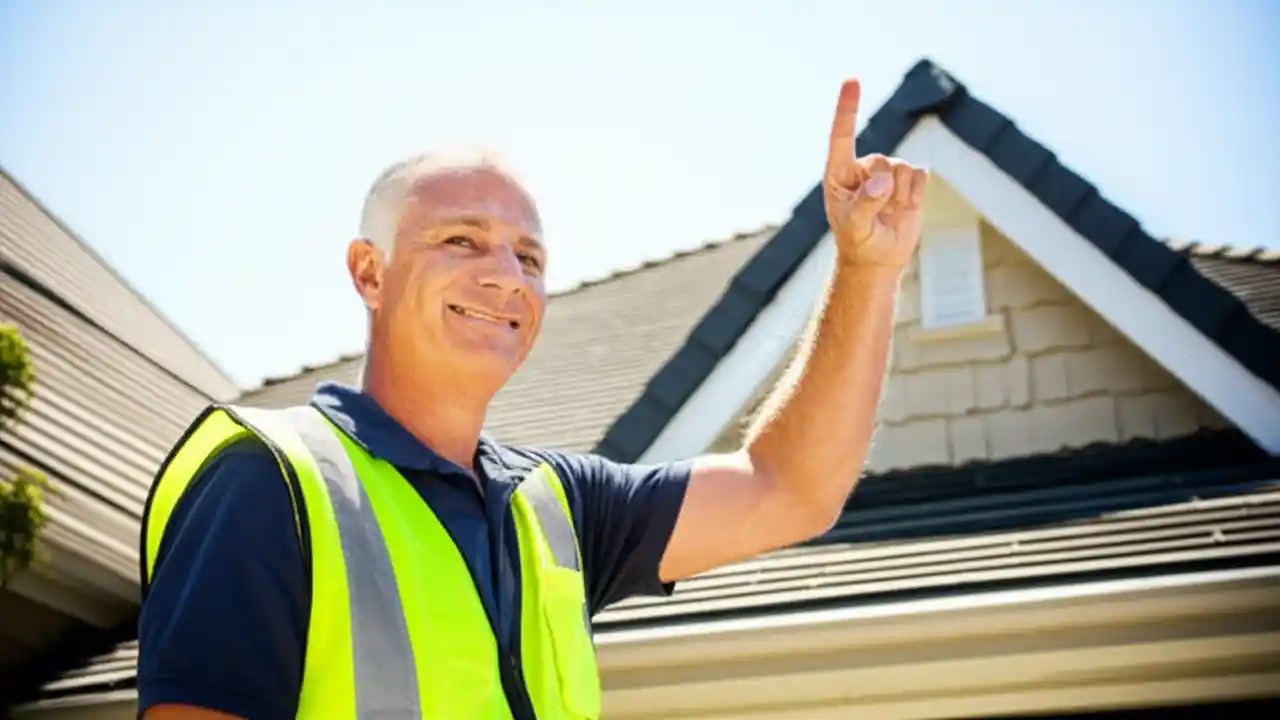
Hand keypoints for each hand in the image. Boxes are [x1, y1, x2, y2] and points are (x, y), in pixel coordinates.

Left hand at [824, 79, 927, 270]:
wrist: (878, 258)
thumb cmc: (858, 241)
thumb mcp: (855, 227)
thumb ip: (865, 204)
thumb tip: (882, 181)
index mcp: (839, 173)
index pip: (842, 135)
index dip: (848, 108)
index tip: (852, 80)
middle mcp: (863, 167)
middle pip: (882, 160)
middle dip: (884, 188)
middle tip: (876, 213)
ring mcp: (887, 172)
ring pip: (903, 167)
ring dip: (900, 194)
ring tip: (889, 212)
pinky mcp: (909, 179)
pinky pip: (920, 175)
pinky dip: (915, 196)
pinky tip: (904, 209)